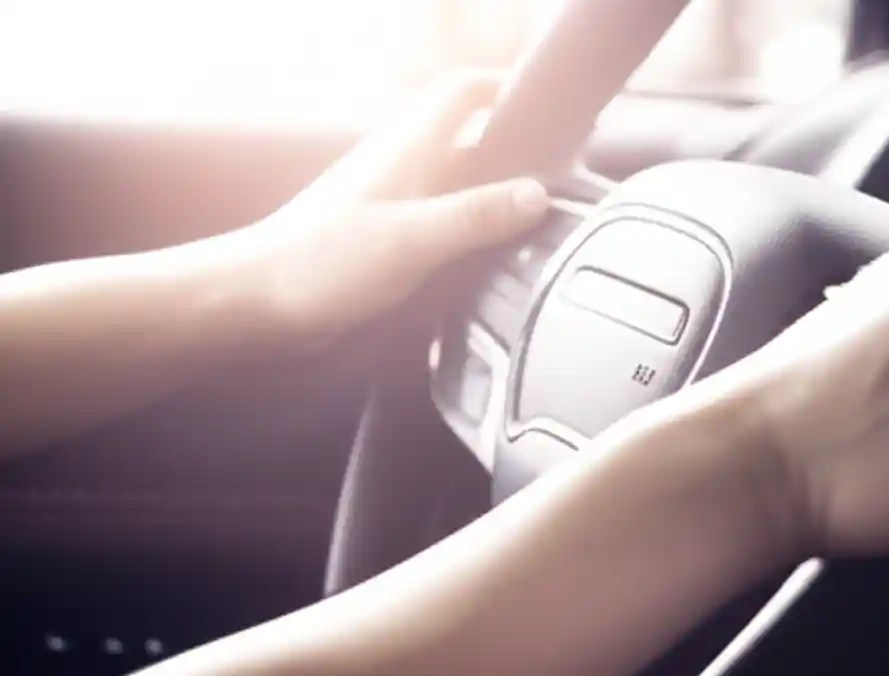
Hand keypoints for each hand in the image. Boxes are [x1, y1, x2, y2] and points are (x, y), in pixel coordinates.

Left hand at [238, 75, 548, 350]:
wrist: (256, 300)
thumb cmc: (323, 262)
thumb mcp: (411, 238)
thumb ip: (475, 216)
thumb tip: (537, 195)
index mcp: (408, 149)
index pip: (463, 92)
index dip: (506, 88)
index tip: (548, 109)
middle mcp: (402, 167)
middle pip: (469, 141)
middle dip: (512, 155)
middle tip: (559, 180)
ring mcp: (391, 202)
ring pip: (455, 186)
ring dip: (491, 199)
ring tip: (532, 225)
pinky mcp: (383, 237)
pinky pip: (438, 222)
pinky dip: (466, 232)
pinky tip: (481, 262)